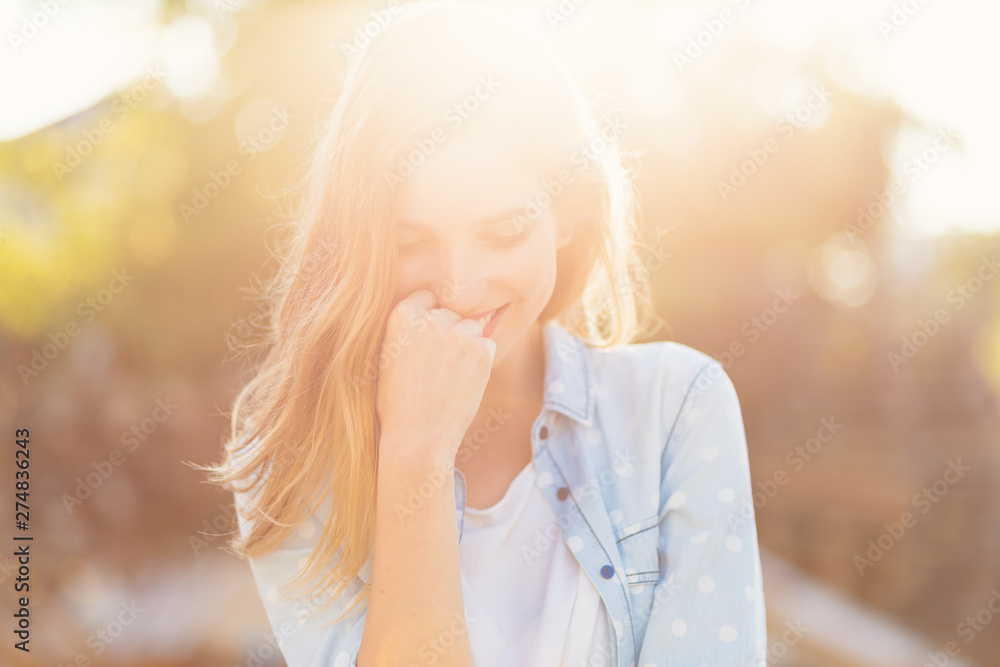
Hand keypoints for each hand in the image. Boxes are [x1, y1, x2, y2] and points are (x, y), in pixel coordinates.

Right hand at [375, 290, 495, 463]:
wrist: (418, 435)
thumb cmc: (398, 402)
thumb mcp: (389, 357)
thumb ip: (409, 331)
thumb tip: (435, 312)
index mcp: (401, 316)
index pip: (427, 297)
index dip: (431, 316)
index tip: (430, 337)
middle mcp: (430, 319)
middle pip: (451, 314)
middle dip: (450, 333)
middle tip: (439, 367)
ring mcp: (457, 333)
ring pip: (471, 328)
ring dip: (467, 347)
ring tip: (450, 378)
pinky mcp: (479, 349)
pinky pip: (487, 345)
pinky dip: (481, 362)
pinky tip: (463, 383)